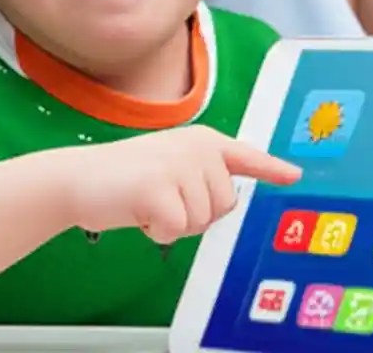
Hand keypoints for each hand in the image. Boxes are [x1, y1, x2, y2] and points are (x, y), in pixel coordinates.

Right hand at [60, 125, 301, 244]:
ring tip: (147, 202)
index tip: (294, 175)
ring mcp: (179, 165)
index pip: (245, 155)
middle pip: (225, 205)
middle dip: (195, 214)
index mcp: (202, 140)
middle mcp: (197, 147)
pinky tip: (139, 213)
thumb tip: (228, 197)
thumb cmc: (125, 178)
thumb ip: (202, 174)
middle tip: (161, 198)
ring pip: (204, 220)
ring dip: (176, 223)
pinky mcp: (161, 188)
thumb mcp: (171, 165)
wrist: (78, 178)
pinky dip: (158, 231)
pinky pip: (179, 229)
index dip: (271, 168)